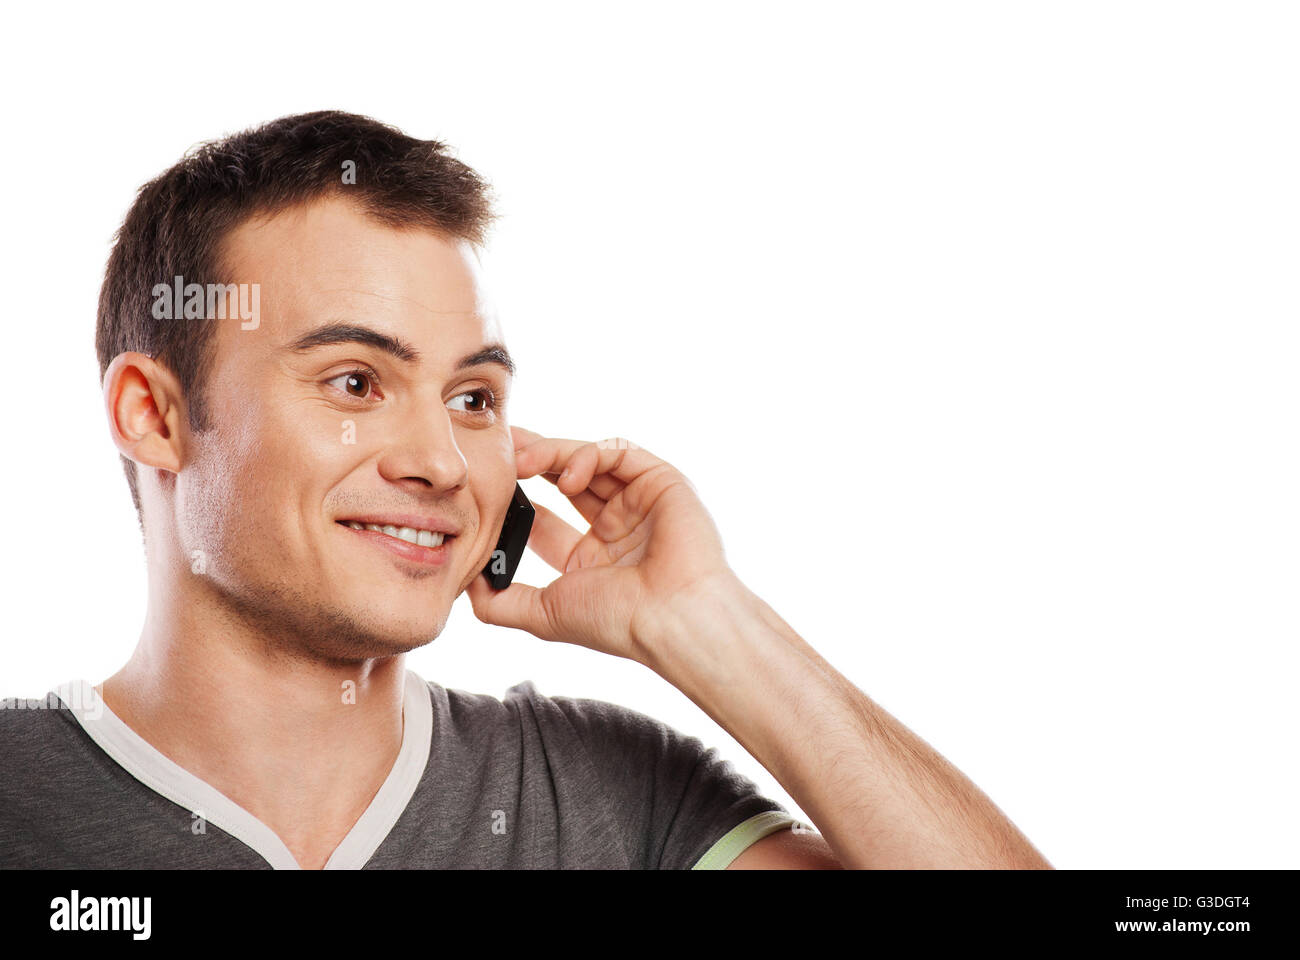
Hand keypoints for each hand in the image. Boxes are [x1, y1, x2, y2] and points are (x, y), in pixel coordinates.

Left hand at [465, 426, 737, 661]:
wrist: (672, 617)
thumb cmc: (616, 621)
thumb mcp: (543, 614)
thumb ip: (499, 603)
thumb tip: (465, 584)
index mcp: (590, 559)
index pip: (544, 519)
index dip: (515, 500)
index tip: (488, 485)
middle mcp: (614, 528)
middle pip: (562, 481)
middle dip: (529, 462)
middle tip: (499, 447)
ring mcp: (638, 502)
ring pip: (586, 461)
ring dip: (550, 455)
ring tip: (523, 462)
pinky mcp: (659, 481)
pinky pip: (618, 452)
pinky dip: (588, 455)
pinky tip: (568, 475)